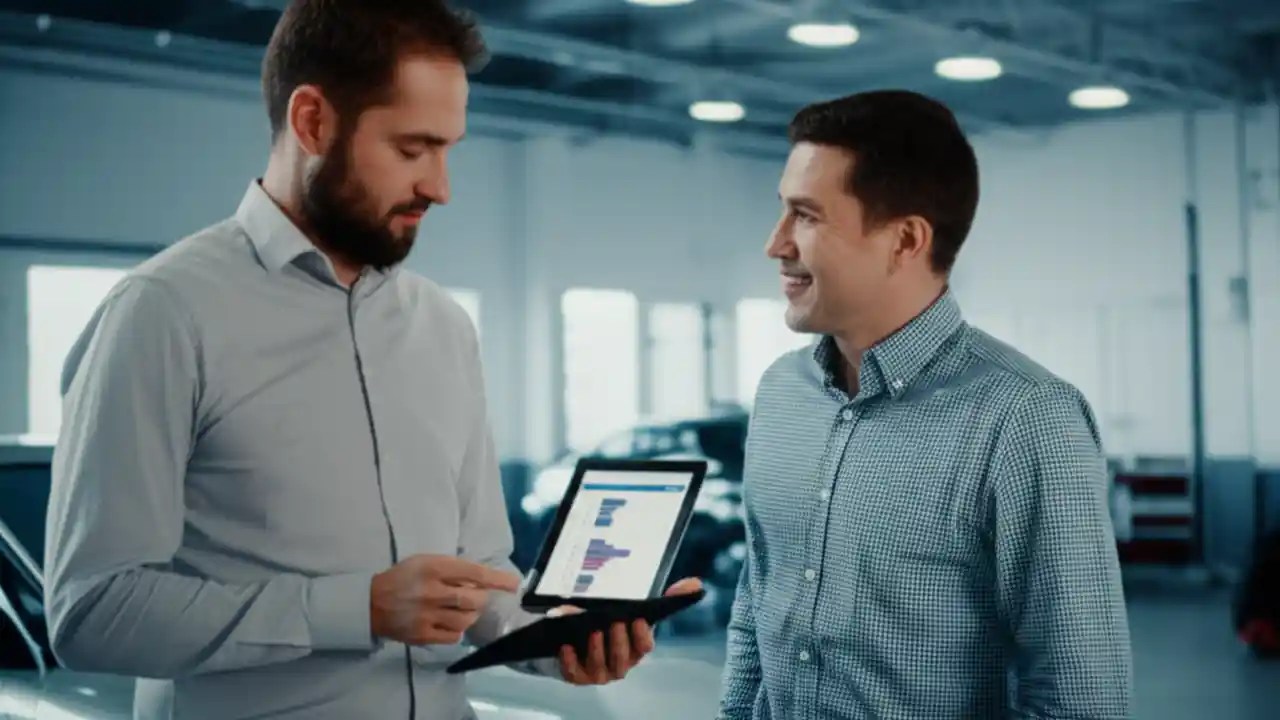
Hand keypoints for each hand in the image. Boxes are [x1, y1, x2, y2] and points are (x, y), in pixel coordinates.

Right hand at [370, 554, 519, 645]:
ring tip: (462, 610)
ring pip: (467, 620)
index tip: (514, 585)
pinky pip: (454, 636)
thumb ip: (453, 568)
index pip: (475, 574)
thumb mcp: (426, 561)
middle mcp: (432, 591)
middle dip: (481, 598)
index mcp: (434, 568)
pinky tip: (449, 622)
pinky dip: (458, 630)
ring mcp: (427, 616)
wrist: (371, 603)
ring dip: (471, 615)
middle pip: (475, 599)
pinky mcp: (423, 635)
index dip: (497, 580)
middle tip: (476, 597)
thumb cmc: (404, 578)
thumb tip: (483, 577)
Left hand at [556, 577, 702, 684]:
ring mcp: (599, 672)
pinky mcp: (577, 675)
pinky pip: (574, 673)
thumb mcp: (634, 607)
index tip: (637, 618)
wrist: (579, 637)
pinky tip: (566, 645)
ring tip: (591, 630)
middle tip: (612, 621)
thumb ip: (667, 597)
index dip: (641, 635)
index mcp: (636, 648)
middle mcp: (620, 664)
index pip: (644, 647)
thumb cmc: (612, 622)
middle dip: (618, 640)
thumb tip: (697, 583)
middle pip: (622, 657)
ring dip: (596, 650)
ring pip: (601, 668)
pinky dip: (570, 661)